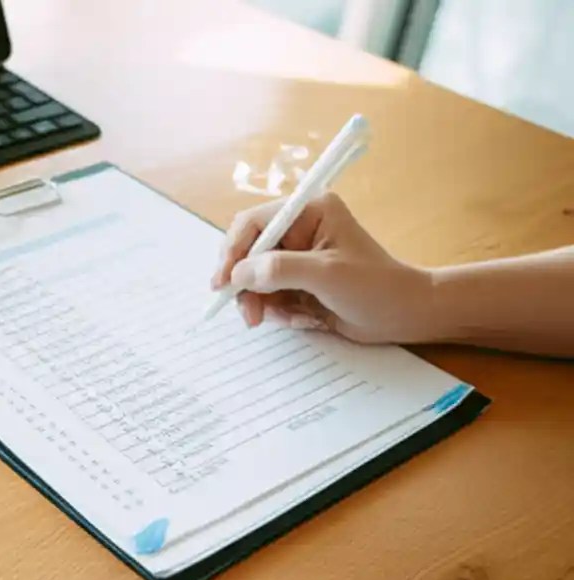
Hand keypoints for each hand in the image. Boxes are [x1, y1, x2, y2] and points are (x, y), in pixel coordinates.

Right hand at [212, 193, 435, 344]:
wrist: (404, 315)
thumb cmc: (375, 287)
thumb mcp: (325, 275)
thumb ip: (278, 270)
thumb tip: (237, 274)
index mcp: (307, 212)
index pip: (252, 223)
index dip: (233, 251)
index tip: (223, 283)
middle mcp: (298, 229)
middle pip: (248, 253)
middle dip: (247, 285)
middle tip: (250, 315)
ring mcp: (296, 257)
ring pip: (254, 279)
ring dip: (263, 303)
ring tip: (287, 319)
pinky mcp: (297, 282)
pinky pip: (268, 296)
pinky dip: (278, 312)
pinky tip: (302, 319)